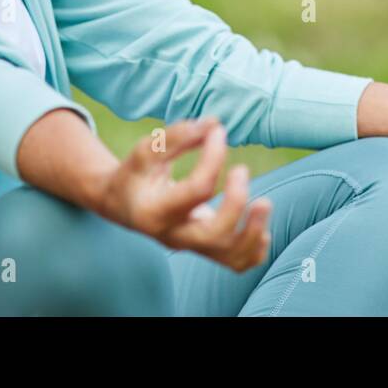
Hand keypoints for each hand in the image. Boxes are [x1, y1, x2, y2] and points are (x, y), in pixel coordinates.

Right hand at [95, 116, 271, 271]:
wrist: (123, 205)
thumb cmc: (135, 174)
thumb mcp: (145, 151)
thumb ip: (177, 137)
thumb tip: (213, 124)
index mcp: (155, 211)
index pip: (196, 190)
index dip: (214, 158)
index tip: (217, 132)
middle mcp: (173, 236)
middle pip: (215, 236)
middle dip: (237, 204)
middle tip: (242, 170)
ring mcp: (191, 247)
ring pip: (231, 256)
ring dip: (254, 232)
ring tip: (264, 203)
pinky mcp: (204, 250)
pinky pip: (237, 263)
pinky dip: (255, 249)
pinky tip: (259, 225)